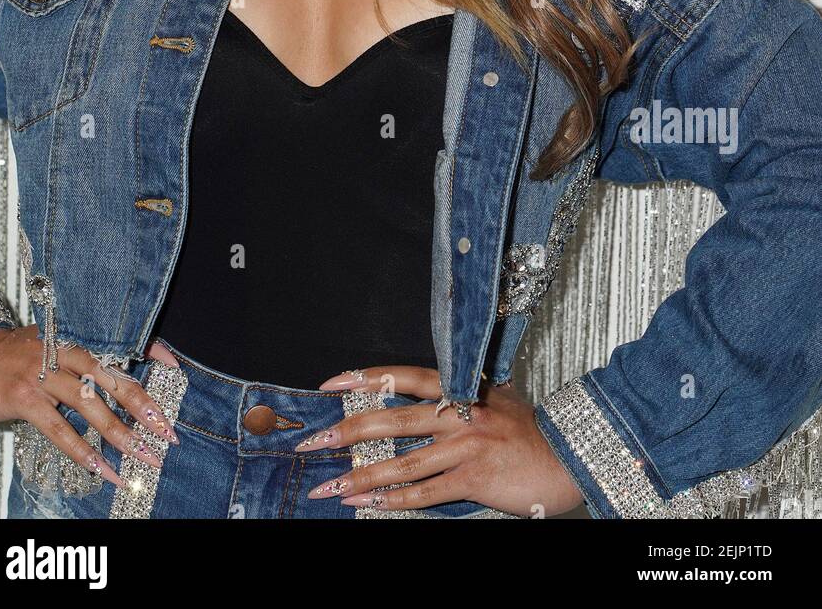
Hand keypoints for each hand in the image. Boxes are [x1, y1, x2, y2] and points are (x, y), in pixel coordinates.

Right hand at [0, 324, 180, 486]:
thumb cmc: (15, 355)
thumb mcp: (51, 345)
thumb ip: (83, 359)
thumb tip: (117, 377)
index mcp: (76, 339)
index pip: (122, 343)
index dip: (152, 353)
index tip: (178, 371)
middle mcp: (65, 352)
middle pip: (113, 379)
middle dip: (144, 406)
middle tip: (168, 431)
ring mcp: (45, 374)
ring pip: (91, 405)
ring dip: (119, 434)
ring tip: (142, 455)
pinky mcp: (25, 398)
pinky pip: (58, 428)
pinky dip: (80, 449)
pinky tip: (99, 466)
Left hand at [297, 364, 583, 516]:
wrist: (570, 455)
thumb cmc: (529, 429)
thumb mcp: (492, 399)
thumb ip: (458, 397)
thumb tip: (420, 401)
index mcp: (459, 387)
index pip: (400, 377)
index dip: (362, 379)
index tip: (329, 386)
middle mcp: (457, 412)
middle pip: (390, 420)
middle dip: (346, 431)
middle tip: (313, 442)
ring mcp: (464, 446)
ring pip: (400, 463)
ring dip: (360, 478)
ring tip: (329, 488)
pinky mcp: (473, 478)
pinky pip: (424, 493)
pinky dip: (392, 501)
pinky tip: (368, 505)